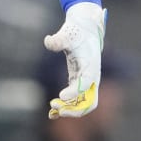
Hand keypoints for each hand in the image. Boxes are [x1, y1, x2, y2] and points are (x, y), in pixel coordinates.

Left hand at [45, 3, 105, 118]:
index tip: (60, 96)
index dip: (75, 92)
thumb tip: (48, 41)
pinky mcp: (79, 81)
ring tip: (52, 112)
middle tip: (56, 107)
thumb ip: (59, 39)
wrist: (85, 28)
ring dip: (69, 110)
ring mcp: (87, 81)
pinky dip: (67, 106)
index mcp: (91, 66)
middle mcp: (92, 77)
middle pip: (89, 102)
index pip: (86, 84)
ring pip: (82, 104)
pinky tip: (52, 111)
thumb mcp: (67, 33)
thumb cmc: (76, 31)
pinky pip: (76, 100)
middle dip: (74, 109)